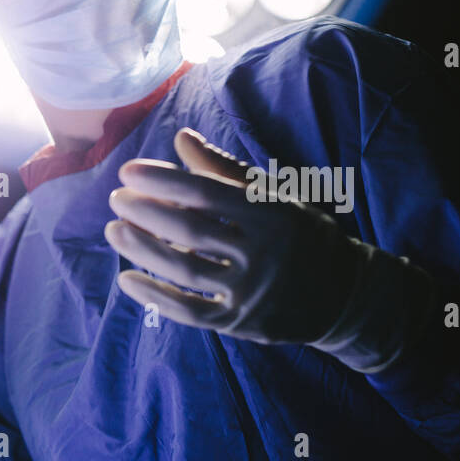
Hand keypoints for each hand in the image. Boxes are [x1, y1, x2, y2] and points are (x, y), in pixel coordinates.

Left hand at [105, 129, 432, 370]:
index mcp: (274, 214)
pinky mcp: (239, 323)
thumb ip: (225, 170)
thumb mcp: (276, 196)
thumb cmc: (303, 235)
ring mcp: (251, 292)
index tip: (128, 170)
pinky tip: (126, 279)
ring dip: (142, 249)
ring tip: (113, 231)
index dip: (163, 180)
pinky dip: (154, 296)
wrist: (346, 295)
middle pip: (190, 230)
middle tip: (116, 199)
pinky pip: (189, 311)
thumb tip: (181, 137)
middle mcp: (264, 253)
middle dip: (145, 212)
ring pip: (185, 270)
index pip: (207, 193)